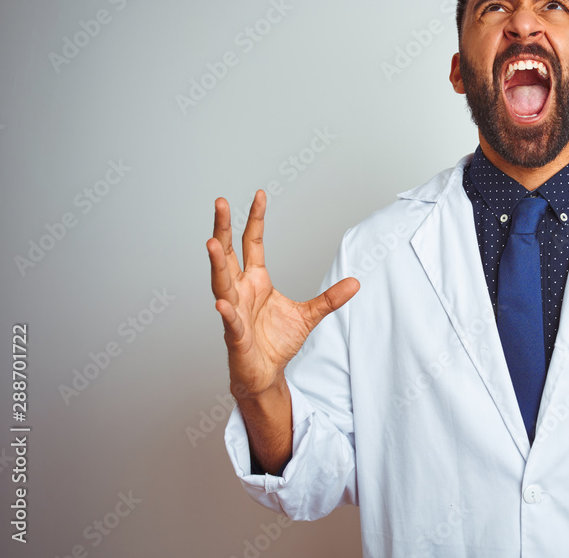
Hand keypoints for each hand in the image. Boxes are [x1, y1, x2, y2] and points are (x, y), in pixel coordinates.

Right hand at [207, 190, 359, 400]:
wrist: (265, 373)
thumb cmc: (276, 342)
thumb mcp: (309, 315)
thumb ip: (330, 299)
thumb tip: (356, 282)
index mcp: (256, 280)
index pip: (252, 243)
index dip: (255, 219)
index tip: (259, 195)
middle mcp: (240, 291)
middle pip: (228, 254)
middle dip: (223, 228)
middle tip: (221, 203)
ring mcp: (235, 312)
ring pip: (222, 283)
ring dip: (216, 264)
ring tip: (212, 242)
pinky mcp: (235, 336)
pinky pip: (230, 323)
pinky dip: (227, 313)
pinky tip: (222, 303)